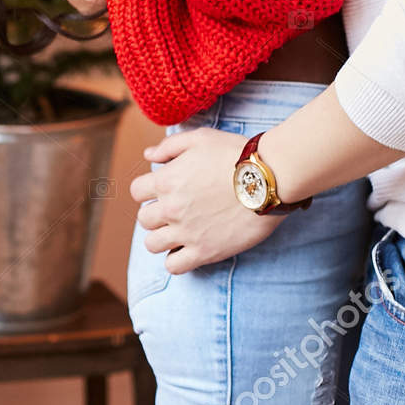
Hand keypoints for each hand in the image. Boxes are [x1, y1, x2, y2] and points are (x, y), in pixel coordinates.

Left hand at [128, 125, 281, 270]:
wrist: (267, 179)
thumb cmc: (235, 154)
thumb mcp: (200, 138)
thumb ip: (169, 146)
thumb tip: (148, 155)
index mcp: (166, 180)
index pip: (136, 191)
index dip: (148, 189)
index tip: (163, 188)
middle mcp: (171, 209)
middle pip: (143, 219)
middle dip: (155, 213)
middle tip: (175, 209)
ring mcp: (186, 233)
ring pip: (152, 244)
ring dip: (162, 237)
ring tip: (179, 230)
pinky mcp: (204, 252)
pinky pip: (174, 266)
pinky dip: (176, 259)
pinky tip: (188, 248)